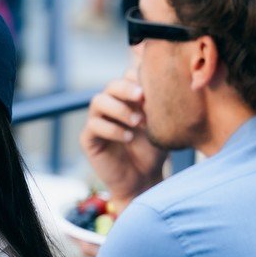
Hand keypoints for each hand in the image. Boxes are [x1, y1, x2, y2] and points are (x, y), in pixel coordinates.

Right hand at [80, 72, 168, 210]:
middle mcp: (111, 106)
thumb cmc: (154, 151)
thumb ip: (159, 104)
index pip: (127, 76)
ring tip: (138, 122)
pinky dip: (112, 129)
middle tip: (142, 97)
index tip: (153, 91)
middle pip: (111, 85)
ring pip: (98, 101)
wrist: (144, 180)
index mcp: (128, 99)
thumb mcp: (161, 125)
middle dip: (126, 88)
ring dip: (119, 109)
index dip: (138, 79)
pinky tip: (128, 138)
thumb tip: (167, 83)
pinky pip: (94, 126)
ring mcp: (97, 121)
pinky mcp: (88, 138)